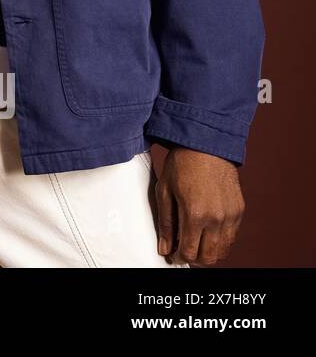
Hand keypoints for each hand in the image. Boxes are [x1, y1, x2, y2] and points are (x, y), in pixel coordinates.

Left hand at [154, 147, 245, 264]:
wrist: (206, 145)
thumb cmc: (182, 165)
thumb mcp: (164, 192)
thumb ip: (166, 224)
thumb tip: (164, 248)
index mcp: (195, 214)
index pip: (189, 252)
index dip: (179, 257)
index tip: (173, 254)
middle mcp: (216, 218)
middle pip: (209, 257)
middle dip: (194, 258)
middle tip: (183, 250)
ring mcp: (231, 215)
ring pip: (223, 250)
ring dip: (209, 252)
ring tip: (195, 241)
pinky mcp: (239, 211)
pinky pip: (232, 237)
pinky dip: (220, 241)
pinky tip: (207, 232)